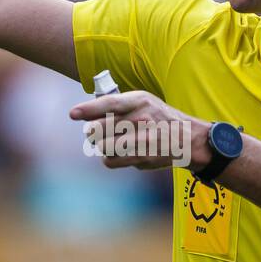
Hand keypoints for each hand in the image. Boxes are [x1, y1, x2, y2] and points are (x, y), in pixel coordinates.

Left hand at [69, 91, 211, 170]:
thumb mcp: (144, 101)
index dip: (88, 109)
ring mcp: (141, 140)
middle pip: (99, 129)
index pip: (109, 104)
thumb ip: (120, 105)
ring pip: (102, 147)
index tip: (73, 114)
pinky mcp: (141, 157)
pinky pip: (110, 161)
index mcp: (139, 101)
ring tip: (113, 142)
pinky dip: (110, 158)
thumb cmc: (159, 118)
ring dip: (102, 146)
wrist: (187, 139)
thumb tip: (88, 111)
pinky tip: (120, 153)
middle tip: (95, 133)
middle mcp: (140, 119)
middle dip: (92, 132)